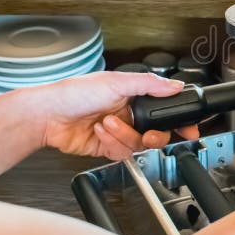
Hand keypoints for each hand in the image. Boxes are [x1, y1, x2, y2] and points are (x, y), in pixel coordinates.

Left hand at [31, 72, 199, 159]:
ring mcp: (119, 131)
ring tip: (106, 124)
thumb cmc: (74, 92)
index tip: (188, 129)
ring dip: (123, 136)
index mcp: (134, 95)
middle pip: (156, 133)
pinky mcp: (107, 147)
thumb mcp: (116, 82)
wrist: (46, 115)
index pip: (164, 109)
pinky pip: (122, 153)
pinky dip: (111, 144)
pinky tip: (99, 133)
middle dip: (152, 135)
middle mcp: (129, 114)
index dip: (178, 121)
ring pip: (139, 145)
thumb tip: (175, 84)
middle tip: (146, 133)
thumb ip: (150, 84)